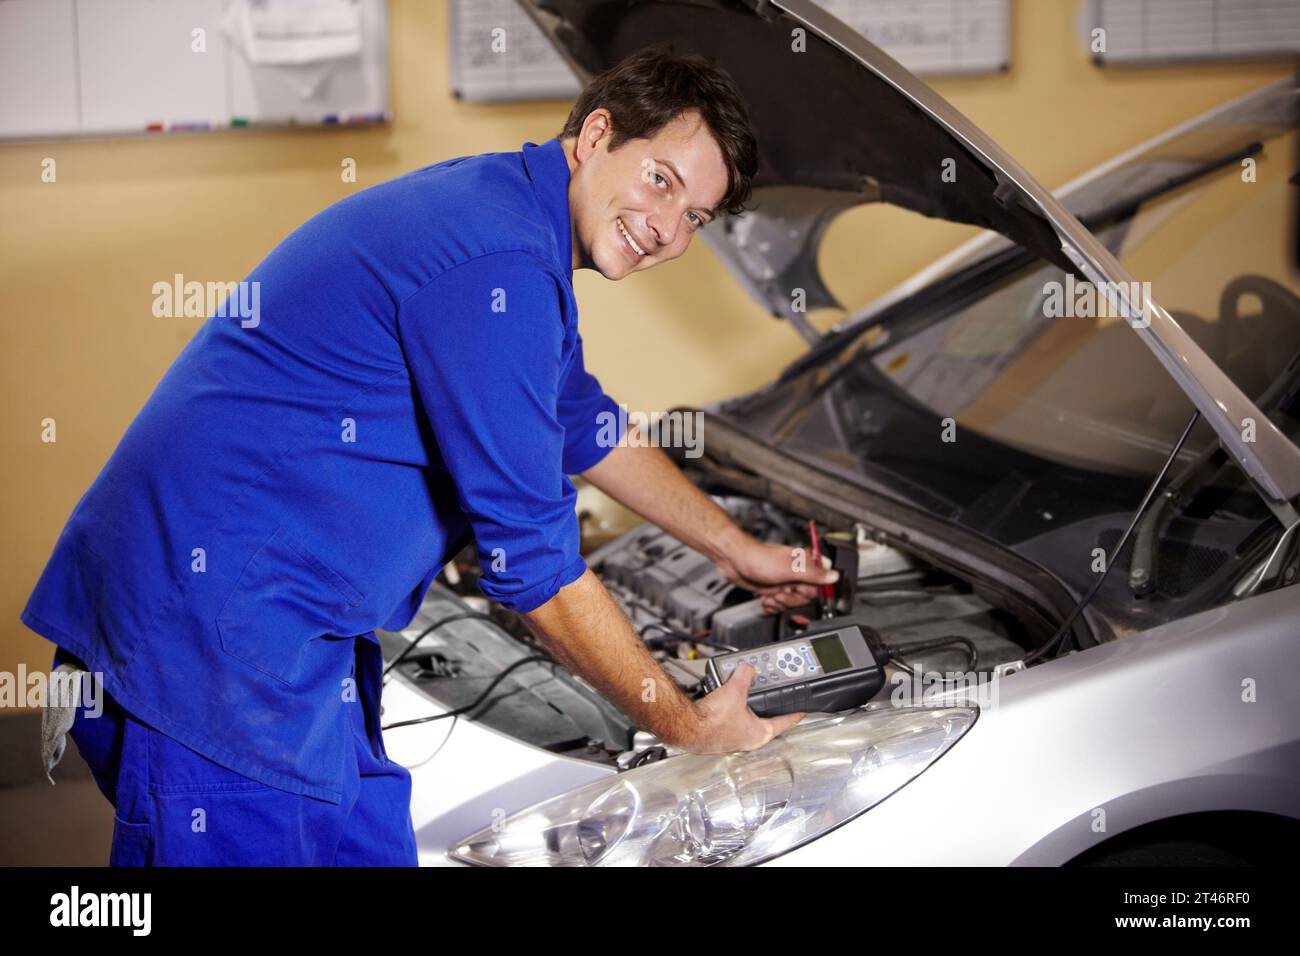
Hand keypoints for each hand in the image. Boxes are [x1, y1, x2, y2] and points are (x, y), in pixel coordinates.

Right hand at [681, 663, 804, 753]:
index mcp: (759, 734)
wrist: (686, 728)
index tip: (802, 710)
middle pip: (763, 718)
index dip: (794, 713)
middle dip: (764, 703)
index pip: (785, 723)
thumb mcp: (735, 690)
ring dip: (743, 705)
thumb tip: (747, 668)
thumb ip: (745, 675)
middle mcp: (747, 740)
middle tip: (765, 691)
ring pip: (744, 718)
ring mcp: (732, 739)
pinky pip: (728, 718)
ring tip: (737, 690)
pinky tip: (720, 698)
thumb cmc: (711, 721)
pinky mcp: (717, 735)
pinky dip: (727, 708)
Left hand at [717, 536, 838, 613]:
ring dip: (779, 602)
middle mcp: (796, 573)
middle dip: (792, 598)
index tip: (799, 589)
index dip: (810, 591)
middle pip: (806, 597)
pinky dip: (770, 605)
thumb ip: (814, 574)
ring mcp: (784, 582)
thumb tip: (834, 576)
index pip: (820, 584)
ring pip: (791, 603)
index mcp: (804, 564)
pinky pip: (778, 606)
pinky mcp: (773, 590)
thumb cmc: (759, 560)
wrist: (734, 562)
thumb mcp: (790, 569)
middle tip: (782, 589)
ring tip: (771, 592)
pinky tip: (764, 596)